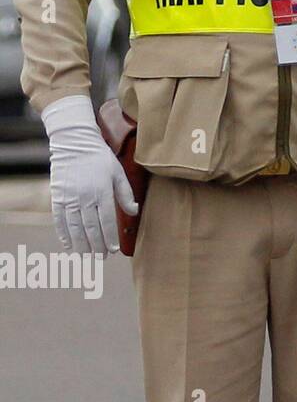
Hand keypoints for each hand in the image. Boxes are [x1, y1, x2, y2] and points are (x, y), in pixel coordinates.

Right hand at [41, 94, 137, 254]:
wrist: (74, 144)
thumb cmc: (100, 158)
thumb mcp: (118, 173)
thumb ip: (126, 194)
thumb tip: (134, 212)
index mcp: (102, 192)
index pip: (107, 221)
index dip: (110, 237)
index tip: (114, 250)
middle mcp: (84, 197)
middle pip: (91, 228)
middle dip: (96, 245)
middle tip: (101, 258)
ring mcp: (69, 198)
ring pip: (75, 227)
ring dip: (81, 244)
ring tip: (86, 256)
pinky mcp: (57, 197)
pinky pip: (59, 220)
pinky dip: (64, 234)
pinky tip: (69, 245)